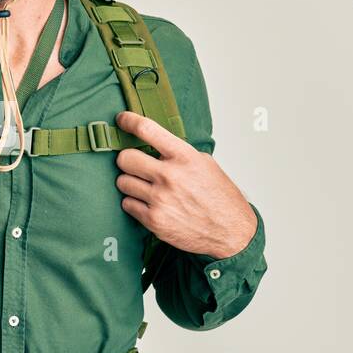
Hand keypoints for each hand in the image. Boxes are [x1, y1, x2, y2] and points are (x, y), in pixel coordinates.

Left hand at [114, 111, 257, 259]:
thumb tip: (153, 146)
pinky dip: (134, 203)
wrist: (230, 232)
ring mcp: (160, 199)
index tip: (122, 120)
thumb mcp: (205, 164)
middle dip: (128, 160)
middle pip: (125, 158)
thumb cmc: (220, 198)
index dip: (129, 121)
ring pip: (122, 182)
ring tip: (145, 187)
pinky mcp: (154, 220)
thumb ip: (178, 154)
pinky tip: (149, 204)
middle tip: (135, 165)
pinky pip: (127, 204)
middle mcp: (170, 176)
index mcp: (184, 157)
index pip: (147, 130)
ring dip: (130, 183)